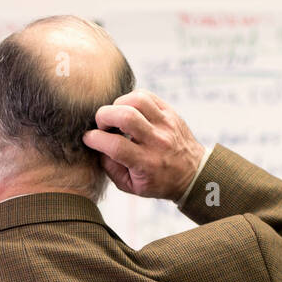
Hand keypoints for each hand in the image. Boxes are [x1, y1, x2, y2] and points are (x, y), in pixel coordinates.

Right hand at [82, 89, 205, 202]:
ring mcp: (166, 124)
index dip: (95, 139)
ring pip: (136, 100)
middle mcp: (157, 141)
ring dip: (118, 104)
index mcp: (146, 163)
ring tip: (116, 116)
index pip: (115, 145)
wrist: (192, 174)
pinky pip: (147, 95)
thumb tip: (97, 146)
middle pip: (125, 116)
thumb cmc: (158, 181)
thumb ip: (110, 168)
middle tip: (102, 125)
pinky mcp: (170, 112)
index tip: (88, 138)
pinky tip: (129, 110)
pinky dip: (132, 99)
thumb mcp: (131, 186)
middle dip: (104, 116)